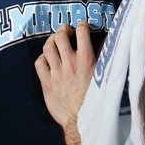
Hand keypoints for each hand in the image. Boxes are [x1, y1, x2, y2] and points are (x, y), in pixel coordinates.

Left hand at [35, 22, 95, 140]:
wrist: (81, 120)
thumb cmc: (94, 98)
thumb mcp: (102, 75)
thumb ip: (103, 56)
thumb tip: (105, 41)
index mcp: (86, 60)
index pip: (82, 32)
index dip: (81, 25)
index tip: (82, 26)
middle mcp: (70, 64)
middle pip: (60, 36)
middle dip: (63, 29)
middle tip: (66, 31)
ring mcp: (57, 73)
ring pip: (48, 47)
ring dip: (51, 41)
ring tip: (55, 41)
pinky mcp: (47, 83)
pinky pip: (39, 63)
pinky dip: (42, 58)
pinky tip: (47, 59)